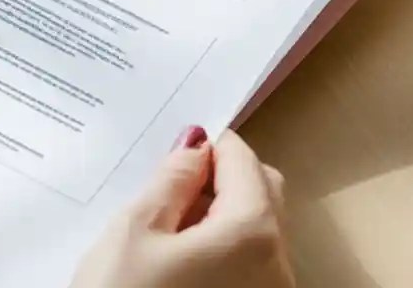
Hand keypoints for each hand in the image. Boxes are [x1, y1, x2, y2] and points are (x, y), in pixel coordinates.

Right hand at [72, 128, 294, 287]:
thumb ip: (172, 179)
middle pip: (263, 193)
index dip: (208, 146)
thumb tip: (195, 146)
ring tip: (168, 235)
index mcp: (252, 231)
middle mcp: (278, 264)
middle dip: (223, 180)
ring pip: (258, 232)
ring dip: (223, 218)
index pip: (242, 159)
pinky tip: (181, 266)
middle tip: (169, 192)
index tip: (176, 150)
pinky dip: (226, 252)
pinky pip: (252, 267)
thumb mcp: (135, 231)